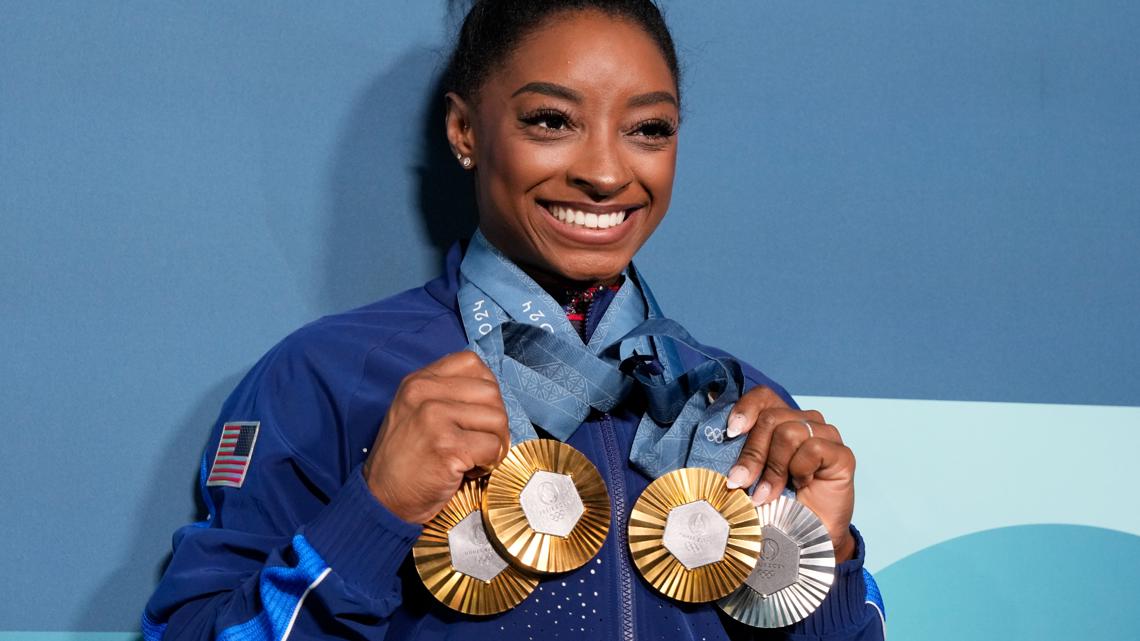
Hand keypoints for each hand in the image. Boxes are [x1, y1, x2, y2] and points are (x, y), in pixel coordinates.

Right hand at [363, 351, 509, 523]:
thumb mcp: (414, 412)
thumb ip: (444, 394)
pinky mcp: (447, 446)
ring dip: (495, 442)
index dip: (485, 389)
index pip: (471, 363)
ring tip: (474, 456)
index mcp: (417, 381)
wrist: (382, 499)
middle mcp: (424, 393)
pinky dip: (489, 462)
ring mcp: (435, 418)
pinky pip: (494, 447)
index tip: (478, 414)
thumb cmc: (406, 460)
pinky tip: (469, 470)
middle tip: (479, 442)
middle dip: (494, 421)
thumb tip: (490, 391)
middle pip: (491, 391)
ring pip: (498, 418)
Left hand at [723, 386, 856, 561]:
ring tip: (767, 494)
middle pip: (771, 418)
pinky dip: (800, 469)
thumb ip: (737, 452)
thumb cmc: (772, 505)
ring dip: (773, 469)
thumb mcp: (748, 475)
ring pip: (789, 432)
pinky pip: (813, 447)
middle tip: (740, 482)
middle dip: (752, 454)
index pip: (764, 396)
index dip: (746, 409)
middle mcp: (805, 422)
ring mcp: (826, 435)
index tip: (731, 432)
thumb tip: (713, 428)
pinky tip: (801, 486)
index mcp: (781, 421)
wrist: (803, 540)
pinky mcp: (842, 454)